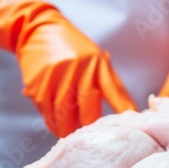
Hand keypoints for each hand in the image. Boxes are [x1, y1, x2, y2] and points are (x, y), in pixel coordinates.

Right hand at [0, 0, 135, 136]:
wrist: (38, 29)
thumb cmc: (74, 49)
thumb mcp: (96, 59)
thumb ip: (111, 83)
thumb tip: (130, 113)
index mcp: (97, 63)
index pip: (114, 91)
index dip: (123, 110)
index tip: (130, 125)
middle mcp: (78, 69)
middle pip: (87, 109)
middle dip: (89, 128)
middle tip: (90, 138)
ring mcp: (56, 77)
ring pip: (65, 115)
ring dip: (68, 130)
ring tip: (71, 135)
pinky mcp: (37, 84)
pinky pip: (47, 112)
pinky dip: (52, 123)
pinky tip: (56, 125)